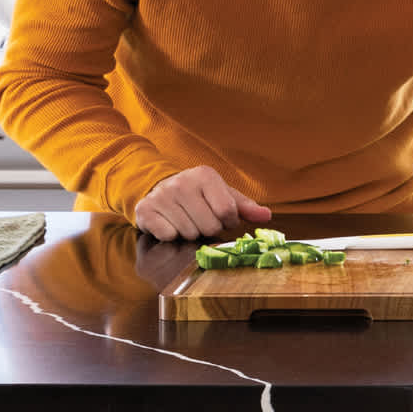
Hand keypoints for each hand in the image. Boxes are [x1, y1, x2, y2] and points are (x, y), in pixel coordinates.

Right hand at [133, 167, 271, 241]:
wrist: (159, 189)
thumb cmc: (198, 196)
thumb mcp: (223, 196)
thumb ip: (245, 207)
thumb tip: (266, 216)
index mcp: (205, 175)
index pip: (227, 212)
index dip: (228, 221)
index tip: (221, 217)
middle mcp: (182, 182)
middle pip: (209, 226)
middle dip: (208, 228)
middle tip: (200, 219)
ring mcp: (162, 196)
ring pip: (189, 233)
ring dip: (190, 233)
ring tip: (185, 221)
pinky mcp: (146, 210)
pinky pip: (168, 236)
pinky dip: (171, 236)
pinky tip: (170, 224)